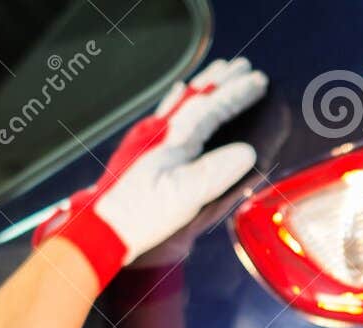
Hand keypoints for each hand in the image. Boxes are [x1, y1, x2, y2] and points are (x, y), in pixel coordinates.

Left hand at [34, 58, 266, 289]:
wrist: (104, 227)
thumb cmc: (142, 214)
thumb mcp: (184, 197)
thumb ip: (216, 173)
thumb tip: (248, 152)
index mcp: (174, 141)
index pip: (212, 108)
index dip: (237, 94)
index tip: (258, 81)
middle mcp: (161, 132)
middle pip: (196, 96)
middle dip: (222, 80)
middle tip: (243, 66)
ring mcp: (149, 138)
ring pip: (181, 100)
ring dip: (202, 84)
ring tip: (218, 72)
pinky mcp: (142, 149)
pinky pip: (166, 112)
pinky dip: (178, 98)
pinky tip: (179, 94)